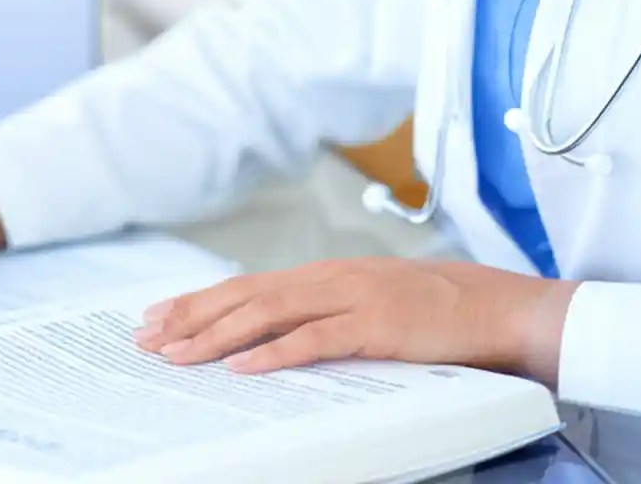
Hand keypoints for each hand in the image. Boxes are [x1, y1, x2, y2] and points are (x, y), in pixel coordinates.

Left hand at [134, 258, 579, 385]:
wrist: (493, 305)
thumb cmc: (428, 309)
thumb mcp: (362, 300)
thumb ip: (317, 309)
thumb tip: (264, 333)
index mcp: (320, 275)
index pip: (242, 286)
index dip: (196, 301)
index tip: (156, 316)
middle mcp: (326, 279)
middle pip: (242, 296)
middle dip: (190, 317)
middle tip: (148, 337)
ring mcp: (349, 298)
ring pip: (267, 315)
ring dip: (217, 336)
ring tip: (179, 353)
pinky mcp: (374, 325)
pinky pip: (315, 340)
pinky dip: (275, 353)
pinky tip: (243, 366)